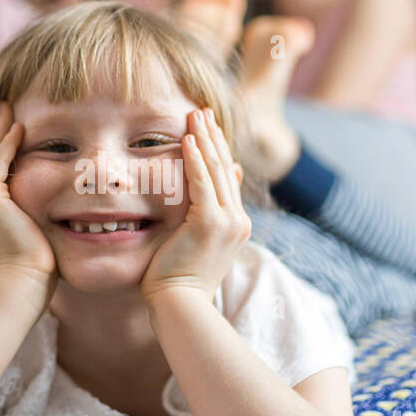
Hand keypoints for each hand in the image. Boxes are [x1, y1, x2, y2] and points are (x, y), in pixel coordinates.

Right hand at [0, 101, 57, 301]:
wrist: (21, 286)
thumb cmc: (30, 274)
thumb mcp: (23, 241)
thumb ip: (24, 221)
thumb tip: (40, 215)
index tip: (6, 132)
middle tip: (4, 110)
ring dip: (0, 130)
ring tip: (9, 110)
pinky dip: (8, 143)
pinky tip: (19, 128)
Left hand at [140, 107, 250, 305]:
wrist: (180, 305)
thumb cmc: (177, 281)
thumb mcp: (194, 245)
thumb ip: (200, 219)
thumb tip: (199, 198)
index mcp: (236, 225)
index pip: (226, 178)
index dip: (217, 149)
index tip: (206, 127)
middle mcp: (238, 220)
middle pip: (224, 167)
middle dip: (213, 136)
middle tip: (202, 110)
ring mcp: (228, 221)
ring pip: (215, 170)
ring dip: (204, 139)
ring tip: (194, 115)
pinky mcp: (211, 223)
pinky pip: (202, 183)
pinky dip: (195, 159)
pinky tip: (188, 139)